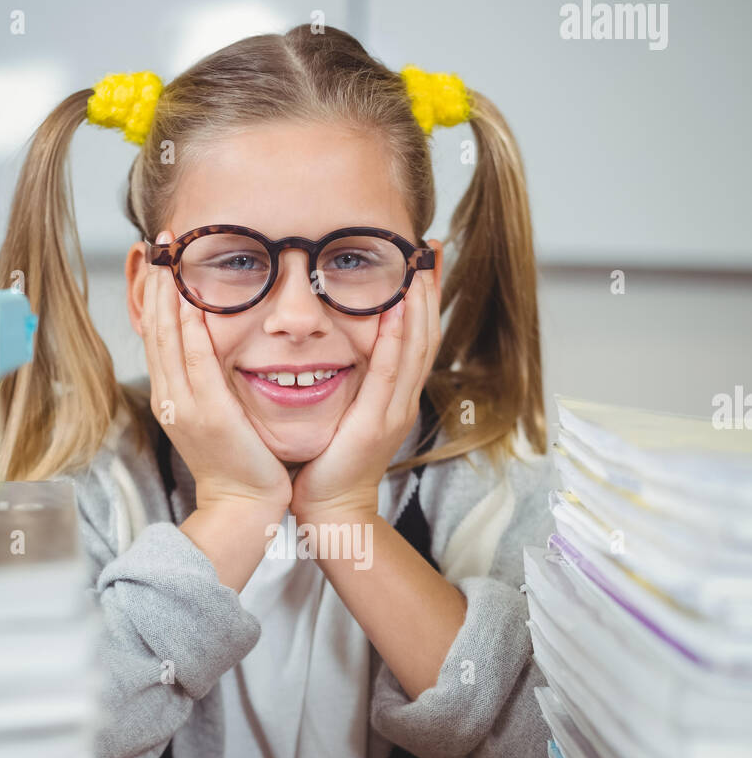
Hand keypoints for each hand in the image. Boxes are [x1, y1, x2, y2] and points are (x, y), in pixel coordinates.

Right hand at [142, 232, 292, 515]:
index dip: (156, 295)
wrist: (243, 504)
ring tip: (169, 257)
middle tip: (159, 241)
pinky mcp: (207, 414)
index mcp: (172, 397)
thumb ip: (211, 383)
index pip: (158, 335)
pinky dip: (189, 330)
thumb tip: (215, 350)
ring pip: (168, 339)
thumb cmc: (240, 462)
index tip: (160, 259)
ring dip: (168, 295)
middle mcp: (170, 398)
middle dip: (156, 284)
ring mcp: (184, 406)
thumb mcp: (217, 416)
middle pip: (155, 329)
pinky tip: (189, 300)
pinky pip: (194, 363)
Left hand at [290, 268, 440, 521]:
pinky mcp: (376, 424)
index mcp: (395, 396)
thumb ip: (349, 380)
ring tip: (420, 267)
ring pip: (416, 349)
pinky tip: (396, 311)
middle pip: (426, 335)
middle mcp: (402, 400)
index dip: (424, 298)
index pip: (417, 338)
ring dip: (419, 306)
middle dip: (430, 290)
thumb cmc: (327, 462)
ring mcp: (394, 412)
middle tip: (430, 248)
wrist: (328, 508)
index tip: (423, 260)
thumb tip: (336, 344)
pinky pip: (389, 374)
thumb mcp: (345, 412)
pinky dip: (396, 341)